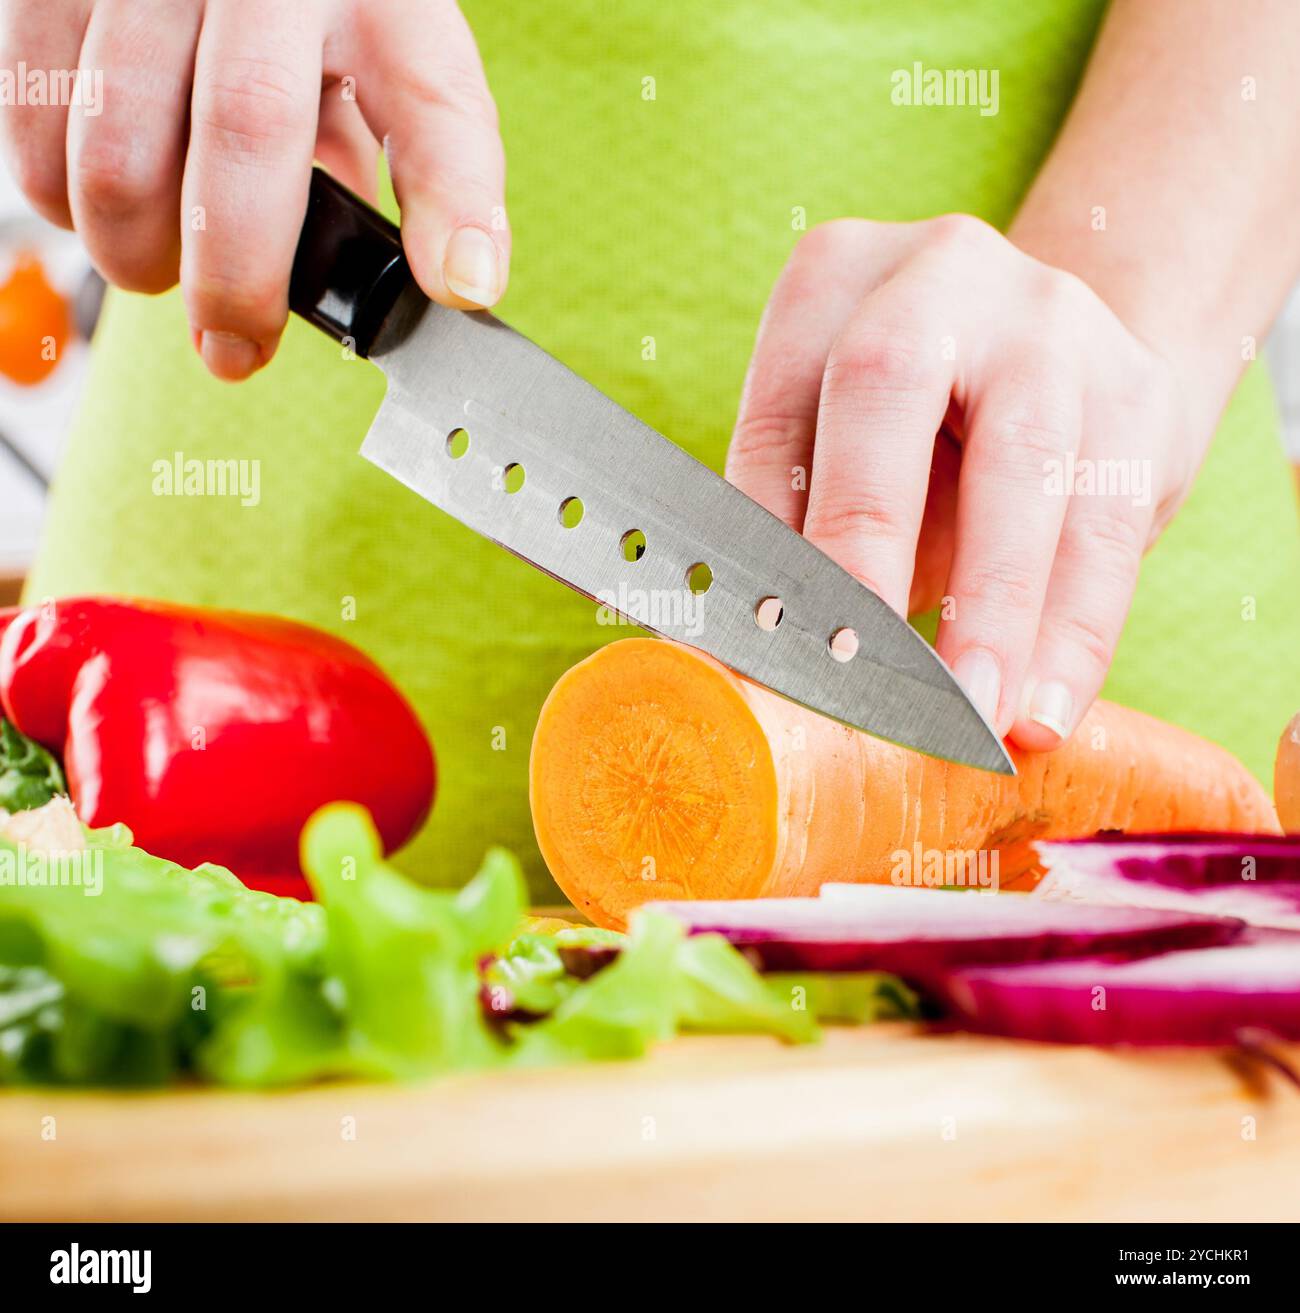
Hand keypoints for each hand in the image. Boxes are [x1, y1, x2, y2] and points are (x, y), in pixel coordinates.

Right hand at [0, 0, 507, 379]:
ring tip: (165, 270)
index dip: (451, 201)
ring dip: (138, 252)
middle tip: (236, 344)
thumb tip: (459, 280)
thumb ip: (436, 169)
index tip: (456, 286)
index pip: (430, 101)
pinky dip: (63, 201)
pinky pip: (29, 125)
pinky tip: (108, 210)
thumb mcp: (400, 67)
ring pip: (117, 149)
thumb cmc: (317, 11)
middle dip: (238, 278)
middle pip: (246, 134)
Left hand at [727, 215, 1204, 750]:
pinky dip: (1075, 630)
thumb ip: (796, 533)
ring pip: (1023, 460)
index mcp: (830, 280)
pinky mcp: (1136, 387)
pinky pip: (1108, 519)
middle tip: (862, 665)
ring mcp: (1050, 314)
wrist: (1067, 368)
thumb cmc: (919, 436)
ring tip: (976, 716)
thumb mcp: (840, 456)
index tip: (768, 642)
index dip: (766, 533)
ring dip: (996, 609)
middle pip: (884, 388)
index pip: (777, 411)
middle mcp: (936, 271)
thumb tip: (735, 656)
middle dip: (867, 537)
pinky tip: (1048, 706)